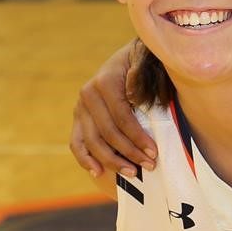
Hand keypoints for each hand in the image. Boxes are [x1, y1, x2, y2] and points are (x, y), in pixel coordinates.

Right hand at [69, 41, 156, 177]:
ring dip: (111, 161)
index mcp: (105, 80)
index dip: (137, 137)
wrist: (129, 57)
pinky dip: (85, 159)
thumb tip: (132, 95)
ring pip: (92, 141)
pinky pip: (77, 142)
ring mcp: (81, 107)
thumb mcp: (147, 64)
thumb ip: (141, 76)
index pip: (121, 116)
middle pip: (107, 132)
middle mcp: (88, 93)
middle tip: (149, 165)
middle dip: (130, 152)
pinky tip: (98, 172)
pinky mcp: (79, 118)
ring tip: (132, 173)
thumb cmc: (144, 64)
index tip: (154, 152)